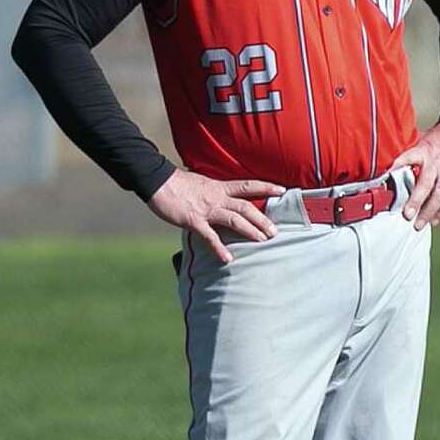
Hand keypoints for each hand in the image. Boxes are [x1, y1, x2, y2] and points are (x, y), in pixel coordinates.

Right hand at [146, 169, 283, 265]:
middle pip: (246, 207)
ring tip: (262, 241)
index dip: (266, 187)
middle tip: (274, 232)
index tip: (282, 190)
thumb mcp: (200, 182)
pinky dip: (219, 248)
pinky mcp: (193, 220)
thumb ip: (211, 191)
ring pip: (234, 220)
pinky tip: (227, 259)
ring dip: (250, 230)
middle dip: (262, 219)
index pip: (247, 186)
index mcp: (218, 187)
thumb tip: (219, 198)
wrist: (157, 181)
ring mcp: (206, 210)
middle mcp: (216, 198)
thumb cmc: (175, 183)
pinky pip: (209, 236)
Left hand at [389, 122, 439, 229]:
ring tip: (419, 224)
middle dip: (416, 201)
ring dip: (429, 212)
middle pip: (425, 184)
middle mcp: (436, 164)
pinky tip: (435, 220)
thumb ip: (405, 153)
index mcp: (423, 151)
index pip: (406, 158)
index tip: (384, 176)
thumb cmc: (439, 138)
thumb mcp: (419, 139)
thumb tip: (384, 163)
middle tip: (407, 215)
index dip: (396, 166)